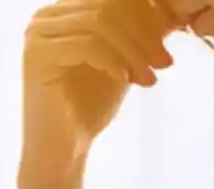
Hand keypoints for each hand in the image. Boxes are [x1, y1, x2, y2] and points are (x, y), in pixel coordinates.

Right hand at [22, 0, 180, 175]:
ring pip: (101, 21)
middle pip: (109, 4)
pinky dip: (114, 62)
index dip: (147, 14)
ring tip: (149, 78)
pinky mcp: (37, 56)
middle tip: (165, 62)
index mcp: (65, 11)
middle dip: (145, 33)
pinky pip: (88, 44)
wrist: (63, 149)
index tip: (170, 43)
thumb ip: (144, 30)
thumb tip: (176, 10)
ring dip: (133, 50)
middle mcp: (45, 16)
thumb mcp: (126, 58)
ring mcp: (38, 35)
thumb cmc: (90, 105)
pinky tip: (126, 82)